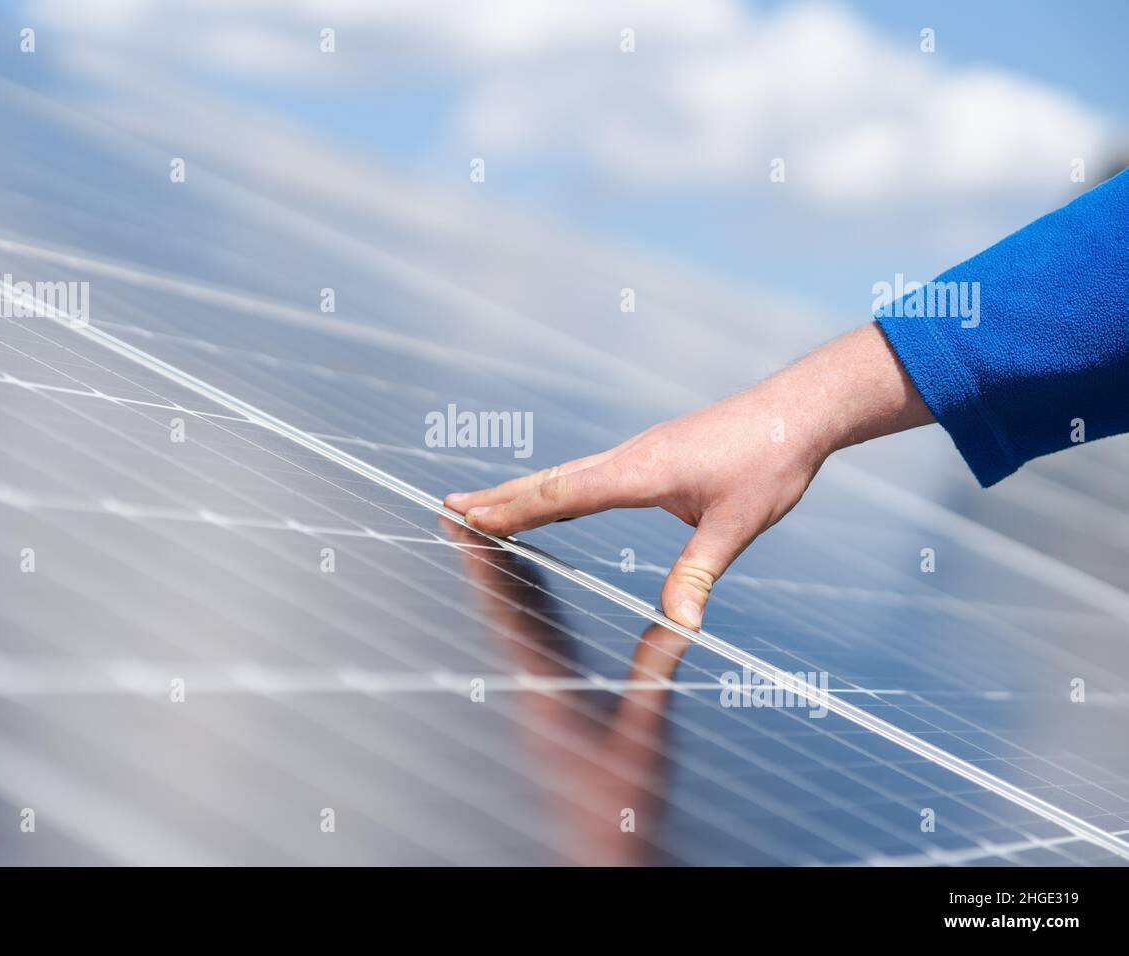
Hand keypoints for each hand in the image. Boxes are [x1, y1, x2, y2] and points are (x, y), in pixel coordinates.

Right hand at [445, 323, 932, 630]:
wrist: (797, 410)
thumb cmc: (770, 459)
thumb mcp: (740, 523)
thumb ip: (700, 571)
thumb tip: (679, 625)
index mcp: (640, 472)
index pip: (563, 496)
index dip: (514, 511)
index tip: (468, 518)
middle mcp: (628, 459)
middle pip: (548, 482)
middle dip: (496, 498)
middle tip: (446, 506)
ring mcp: (636, 455)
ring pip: (563, 476)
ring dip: (517, 492)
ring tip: (477, 504)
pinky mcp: (649, 457)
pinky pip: (584, 476)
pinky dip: (551, 489)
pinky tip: (545, 500)